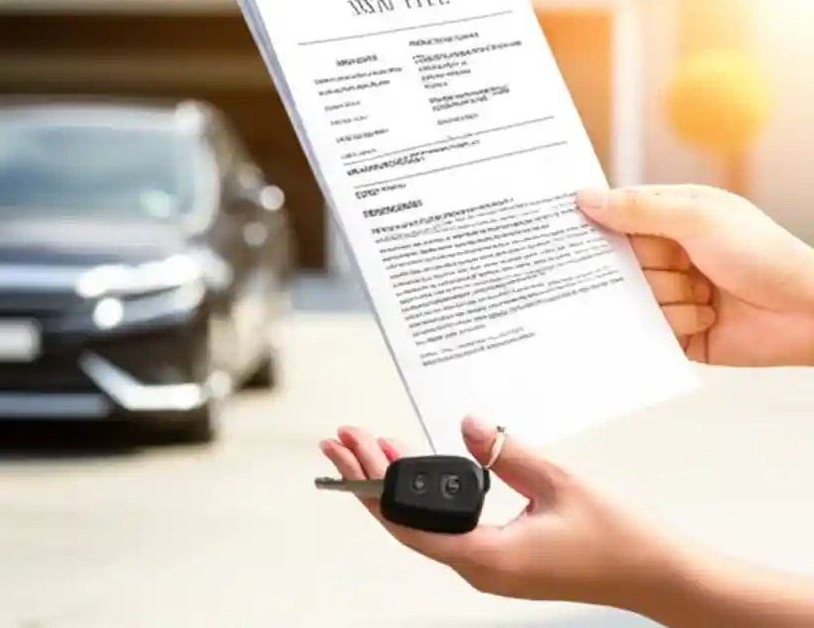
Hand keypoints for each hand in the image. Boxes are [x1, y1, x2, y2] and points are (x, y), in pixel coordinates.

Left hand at [319, 418, 683, 608]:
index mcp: (487, 558)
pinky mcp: (502, 561)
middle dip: (369, 479)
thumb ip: (508, 453)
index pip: (406, 524)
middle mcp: (480, 570)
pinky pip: (448, 529)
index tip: (349, 449)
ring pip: (424, 526)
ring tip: (368, 445)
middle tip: (342, 438)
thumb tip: (468, 425)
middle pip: (405, 524)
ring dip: (395, 486)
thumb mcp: (561, 482)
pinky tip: (416, 470)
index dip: (370, 486)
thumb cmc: (620, 536)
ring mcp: (490, 568)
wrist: (660, 576)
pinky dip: (425, 498)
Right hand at [577, 184, 813, 366]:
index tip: (574, 229)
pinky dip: (680, 322)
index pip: (616, 213)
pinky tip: (709, 314)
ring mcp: (672, 291)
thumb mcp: (699, 218)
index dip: (597, 221)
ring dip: (670, 296)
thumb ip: (639, 209)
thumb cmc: (764, 254)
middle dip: (644, 266)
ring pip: (635, 296)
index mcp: (673, 215)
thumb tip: (585, 199)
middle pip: (619, 260)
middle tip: (673, 262)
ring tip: (706, 291)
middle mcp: (669, 252)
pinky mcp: (677, 329)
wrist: (807, 312)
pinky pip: (652, 328)